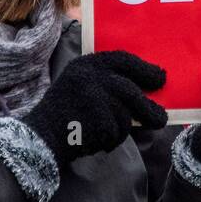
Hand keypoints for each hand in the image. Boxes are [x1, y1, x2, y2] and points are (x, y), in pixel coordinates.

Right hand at [25, 51, 167, 169]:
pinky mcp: (95, 120)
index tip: (160, 78)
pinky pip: (116, 133)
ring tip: (105, 133)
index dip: (145, 69)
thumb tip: (149, 92)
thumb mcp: (82, 87)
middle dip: (148, 108)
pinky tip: (95, 141)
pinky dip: (111, 141)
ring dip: (121, 129)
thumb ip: (108, 83)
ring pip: (125, 116)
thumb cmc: (65, 114)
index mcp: (86, 64)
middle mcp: (89, 77)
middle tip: (161, 119)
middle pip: (130, 91)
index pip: (123, 59)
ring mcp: (92, 98)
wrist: (39, 138)